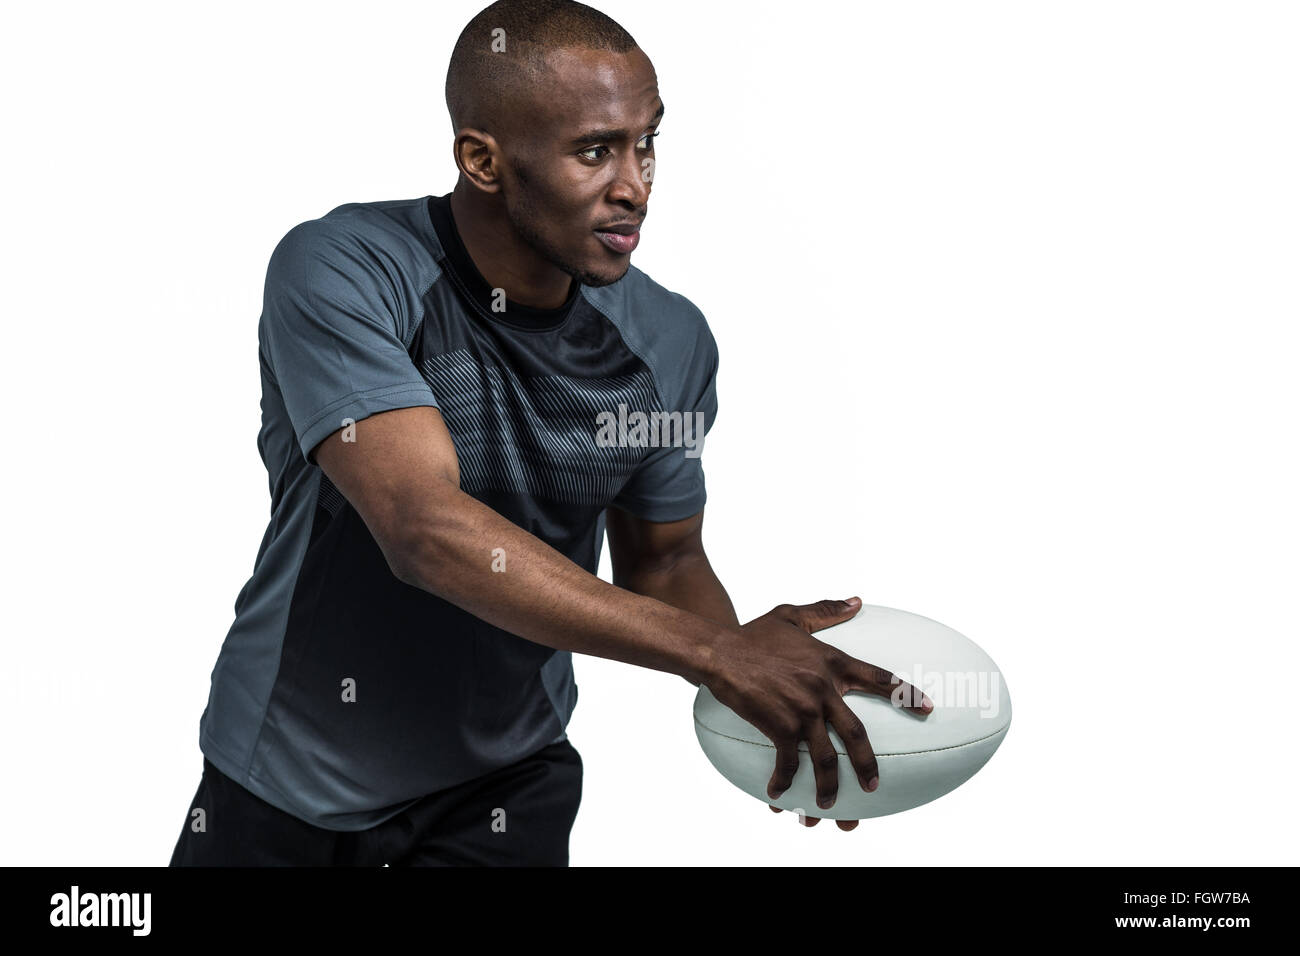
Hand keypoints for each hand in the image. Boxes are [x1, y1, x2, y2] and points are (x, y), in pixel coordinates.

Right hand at [704, 596, 932, 822]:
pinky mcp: (779, 726)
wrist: (720, 652)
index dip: (906, 694)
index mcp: (831, 662)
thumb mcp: (791, 616)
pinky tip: (778, 794)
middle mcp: (823, 689)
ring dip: (829, 785)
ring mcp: (802, 710)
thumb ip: (825, 610)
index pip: (879, 679)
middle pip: (856, 734)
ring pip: (826, 758)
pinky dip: (785, 782)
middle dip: (868, 764)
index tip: (928, 709)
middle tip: (874, 786)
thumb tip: (856, 601)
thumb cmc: (752, 635)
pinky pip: (788, 763)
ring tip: (830, 805)